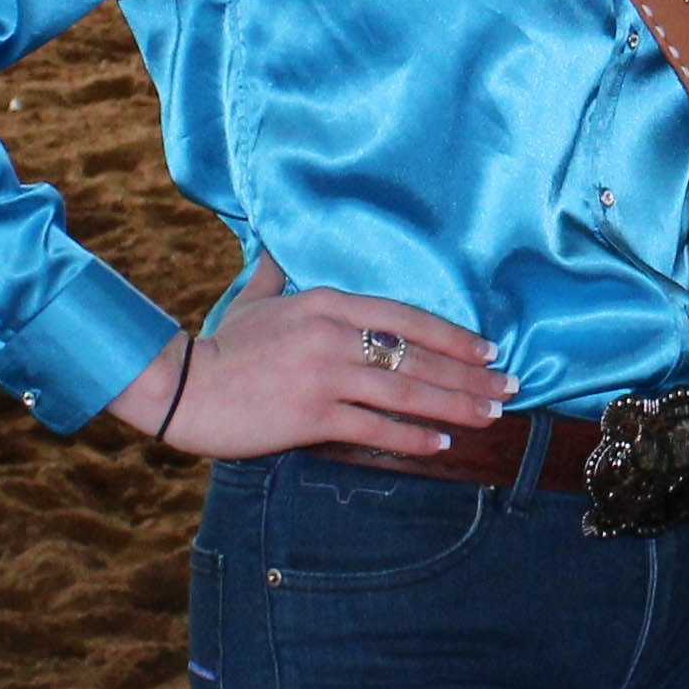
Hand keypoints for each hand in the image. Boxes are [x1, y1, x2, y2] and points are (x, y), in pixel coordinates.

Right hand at [104, 252, 510, 460]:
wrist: (179, 386)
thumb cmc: (218, 345)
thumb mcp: (252, 300)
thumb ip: (272, 272)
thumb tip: (273, 244)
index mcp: (326, 303)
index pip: (407, 317)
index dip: (453, 335)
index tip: (488, 349)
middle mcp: (333, 335)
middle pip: (418, 354)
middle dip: (470, 374)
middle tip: (509, 387)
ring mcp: (324, 376)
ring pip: (406, 390)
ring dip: (455, 404)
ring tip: (490, 415)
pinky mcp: (311, 415)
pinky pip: (375, 427)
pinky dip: (413, 436)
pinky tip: (443, 444)